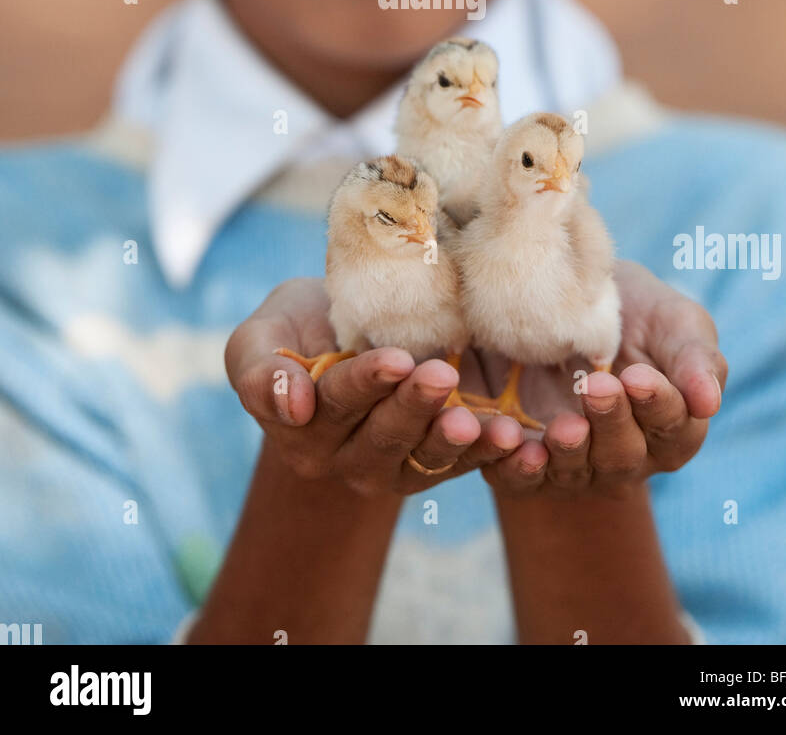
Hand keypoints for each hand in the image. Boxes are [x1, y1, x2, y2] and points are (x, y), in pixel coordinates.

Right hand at [225, 278, 523, 496]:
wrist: (335, 336)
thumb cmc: (294, 327)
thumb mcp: (260, 338)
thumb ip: (260, 372)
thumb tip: (292, 406)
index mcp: (300, 427)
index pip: (335, 403)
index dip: (366, 382)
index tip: (397, 359)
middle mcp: (341, 458)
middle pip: (382, 436)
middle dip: (414, 407)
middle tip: (443, 377)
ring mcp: (386, 468)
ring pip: (421, 459)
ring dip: (454, 442)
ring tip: (486, 424)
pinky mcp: (426, 467)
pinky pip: (456, 466)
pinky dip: (487, 456)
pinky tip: (515, 440)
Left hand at [477, 260, 727, 499]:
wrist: (568, 305)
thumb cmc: (637, 314)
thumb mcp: (674, 323)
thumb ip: (696, 359)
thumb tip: (709, 402)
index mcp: (673, 429)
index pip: (672, 426)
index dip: (657, 404)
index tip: (638, 376)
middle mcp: (629, 458)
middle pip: (624, 456)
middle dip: (611, 423)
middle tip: (596, 386)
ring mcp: (578, 466)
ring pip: (575, 471)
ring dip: (567, 452)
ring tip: (561, 426)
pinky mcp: (529, 466)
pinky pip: (521, 478)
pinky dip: (516, 467)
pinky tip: (513, 445)